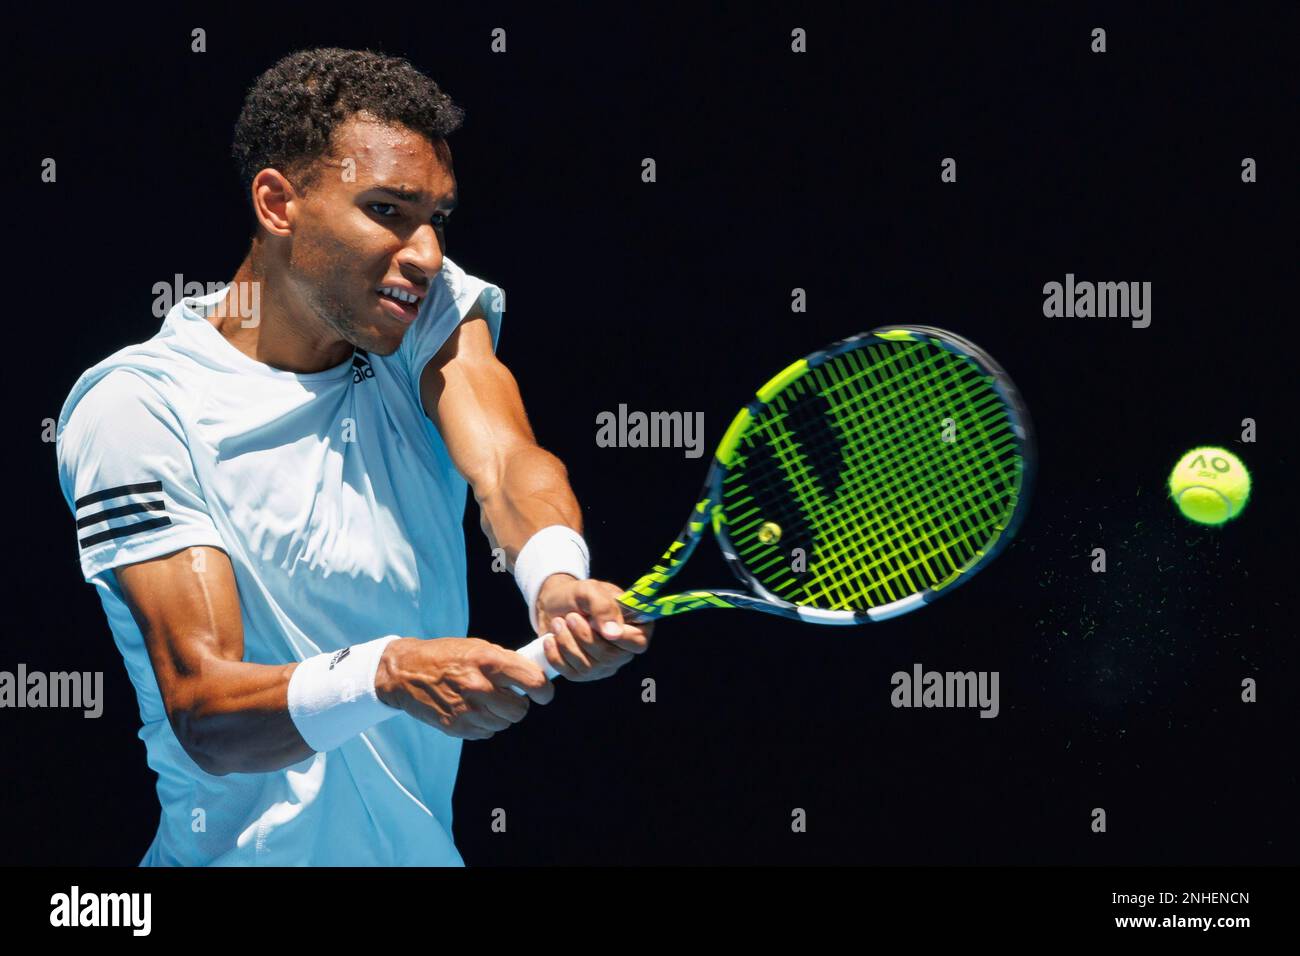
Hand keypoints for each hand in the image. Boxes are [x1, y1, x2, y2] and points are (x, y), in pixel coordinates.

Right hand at [375, 637, 553, 739]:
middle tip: (508, 696)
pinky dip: (484, 724)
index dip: (544, 690)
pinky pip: (486, 733)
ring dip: (500, 715)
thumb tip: (536, 674)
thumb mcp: (478, 647)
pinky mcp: (455, 727)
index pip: (533, 681)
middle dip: (518, 704)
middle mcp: (478, 686)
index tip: (543, 693)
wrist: (405, 673)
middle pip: (519, 709)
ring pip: (503, 724)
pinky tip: (471, 709)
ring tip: (484, 700)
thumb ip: (506, 661)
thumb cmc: (445, 656)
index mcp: (488, 661)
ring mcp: (466, 710)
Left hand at [534, 575, 654, 682]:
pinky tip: (550, 640)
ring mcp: (605, 665)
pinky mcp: (585, 674)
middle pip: (610, 657)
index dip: (619, 637)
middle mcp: (623, 650)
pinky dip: (556, 655)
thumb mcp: (590, 591)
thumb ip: (604, 607)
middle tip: (570, 617)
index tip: (593, 621)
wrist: (553, 605)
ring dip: (568, 643)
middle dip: (584, 636)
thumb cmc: (577, 596)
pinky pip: (572, 673)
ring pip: (589, 667)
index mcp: (635, 626)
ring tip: (558, 623)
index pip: (638, 642)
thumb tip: (613, 634)